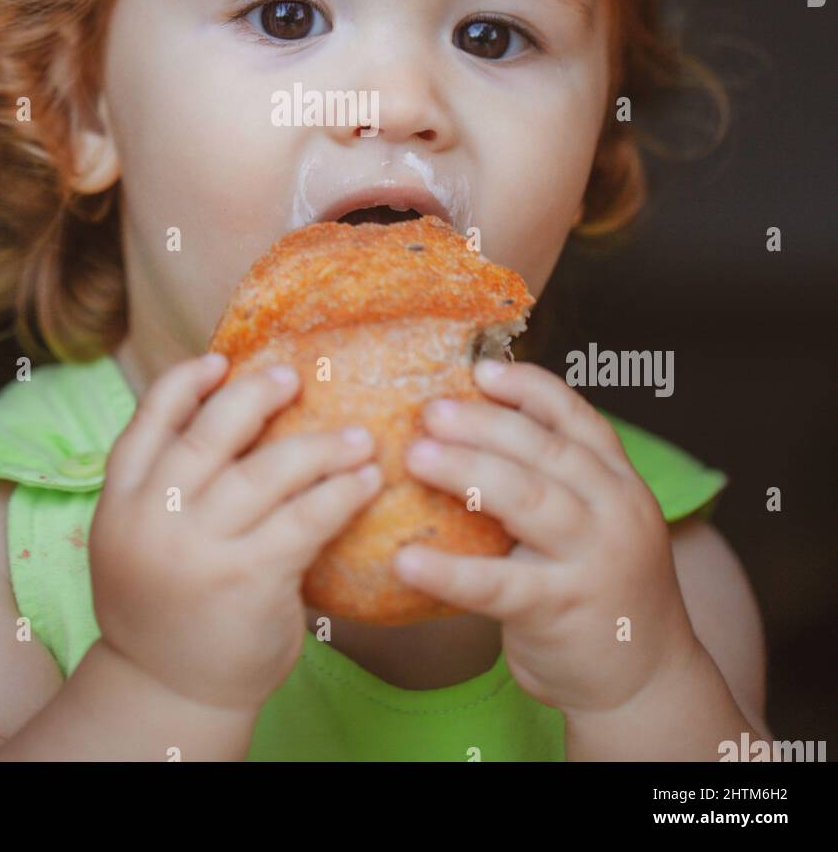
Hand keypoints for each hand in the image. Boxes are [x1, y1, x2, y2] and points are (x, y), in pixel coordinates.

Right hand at [89, 353, 381, 715]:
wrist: (169, 691)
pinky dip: (340, 494)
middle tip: (295, 378)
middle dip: (255, 397)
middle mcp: (153, 519)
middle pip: (209, 435)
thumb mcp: (139, 539)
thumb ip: (170, 486)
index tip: (220, 361)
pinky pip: (303, 519)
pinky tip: (365, 482)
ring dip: (319, 447)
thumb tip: (235, 413)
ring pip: (266, 472)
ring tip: (358, 437)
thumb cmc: (168, 605)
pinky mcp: (248, 578)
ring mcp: (199, 549)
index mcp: (119, 501)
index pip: (148, 421)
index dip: (184, 383)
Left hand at [396, 360, 700, 716]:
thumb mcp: (597, 520)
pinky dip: (449, 572)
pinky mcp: (561, 610)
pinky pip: (498, 585)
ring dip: (466, 473)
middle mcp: (615, 512)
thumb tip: (473, 421)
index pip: (576, 418)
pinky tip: (406, 560)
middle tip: (430, 410)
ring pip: (528, 500)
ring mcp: (592, 561)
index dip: (528, 388)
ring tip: (415, 457)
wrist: (645, 681)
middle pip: (545, 451)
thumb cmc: (599, 588)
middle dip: (484, 424)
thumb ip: (555, 477)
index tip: (479, 369)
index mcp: (618, 482)